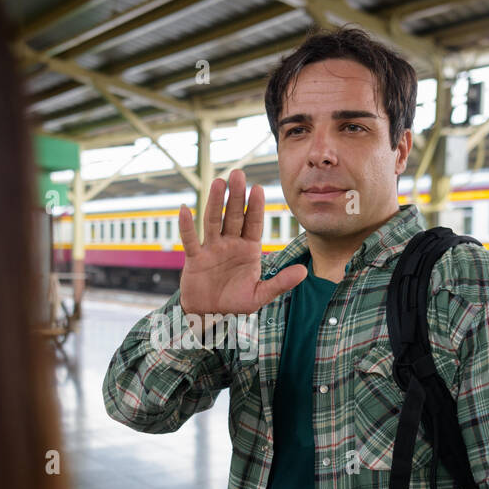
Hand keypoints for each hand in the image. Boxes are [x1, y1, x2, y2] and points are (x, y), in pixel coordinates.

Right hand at [178, 168, 305, 315]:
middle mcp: (230, 244)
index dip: (255, 207)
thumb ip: (280, 282)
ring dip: (215, 203)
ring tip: (218, 182)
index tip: (258, 188)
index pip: (253, 224)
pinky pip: (190, 240)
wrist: (210, 314)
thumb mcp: (260, 295)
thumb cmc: (236, 302)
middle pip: (234, 216)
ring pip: (213, 222)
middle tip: (238, 173)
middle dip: (236, 196)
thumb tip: (304, 272)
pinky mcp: (195, 258)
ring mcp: (212, 249)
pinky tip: (184, 209)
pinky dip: (186, 226)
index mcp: (249, 249)